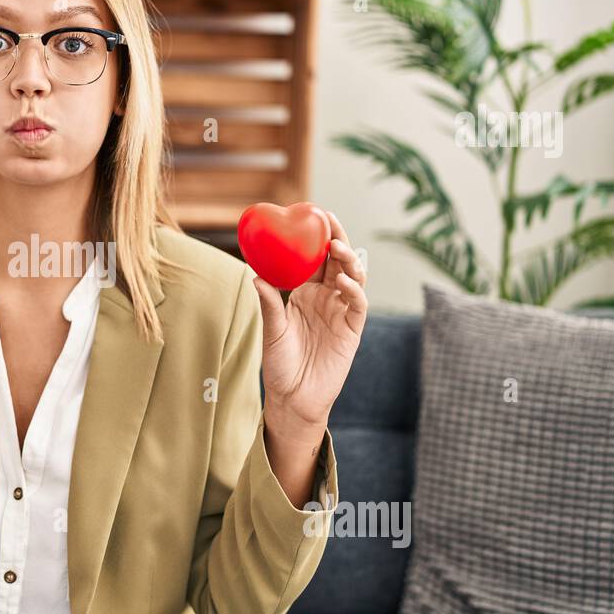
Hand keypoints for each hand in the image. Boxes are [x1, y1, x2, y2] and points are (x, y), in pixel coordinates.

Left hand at [252, 210, 366, 427]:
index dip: (317, 237)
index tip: (312, 214)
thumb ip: (270, 304)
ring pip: (352, 278)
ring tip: (337, 247)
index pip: (315, 259)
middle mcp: (325, 298)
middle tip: (329, 220)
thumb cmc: (280, 364)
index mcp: (305, 293)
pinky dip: (354, 290)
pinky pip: (357, 305)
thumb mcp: (272, 331)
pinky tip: (345, 282)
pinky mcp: (352, 330)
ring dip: (348, 261)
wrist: (293, 398)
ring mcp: (340, 312)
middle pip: (337, 262)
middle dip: (336, 239)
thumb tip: (256, 275)